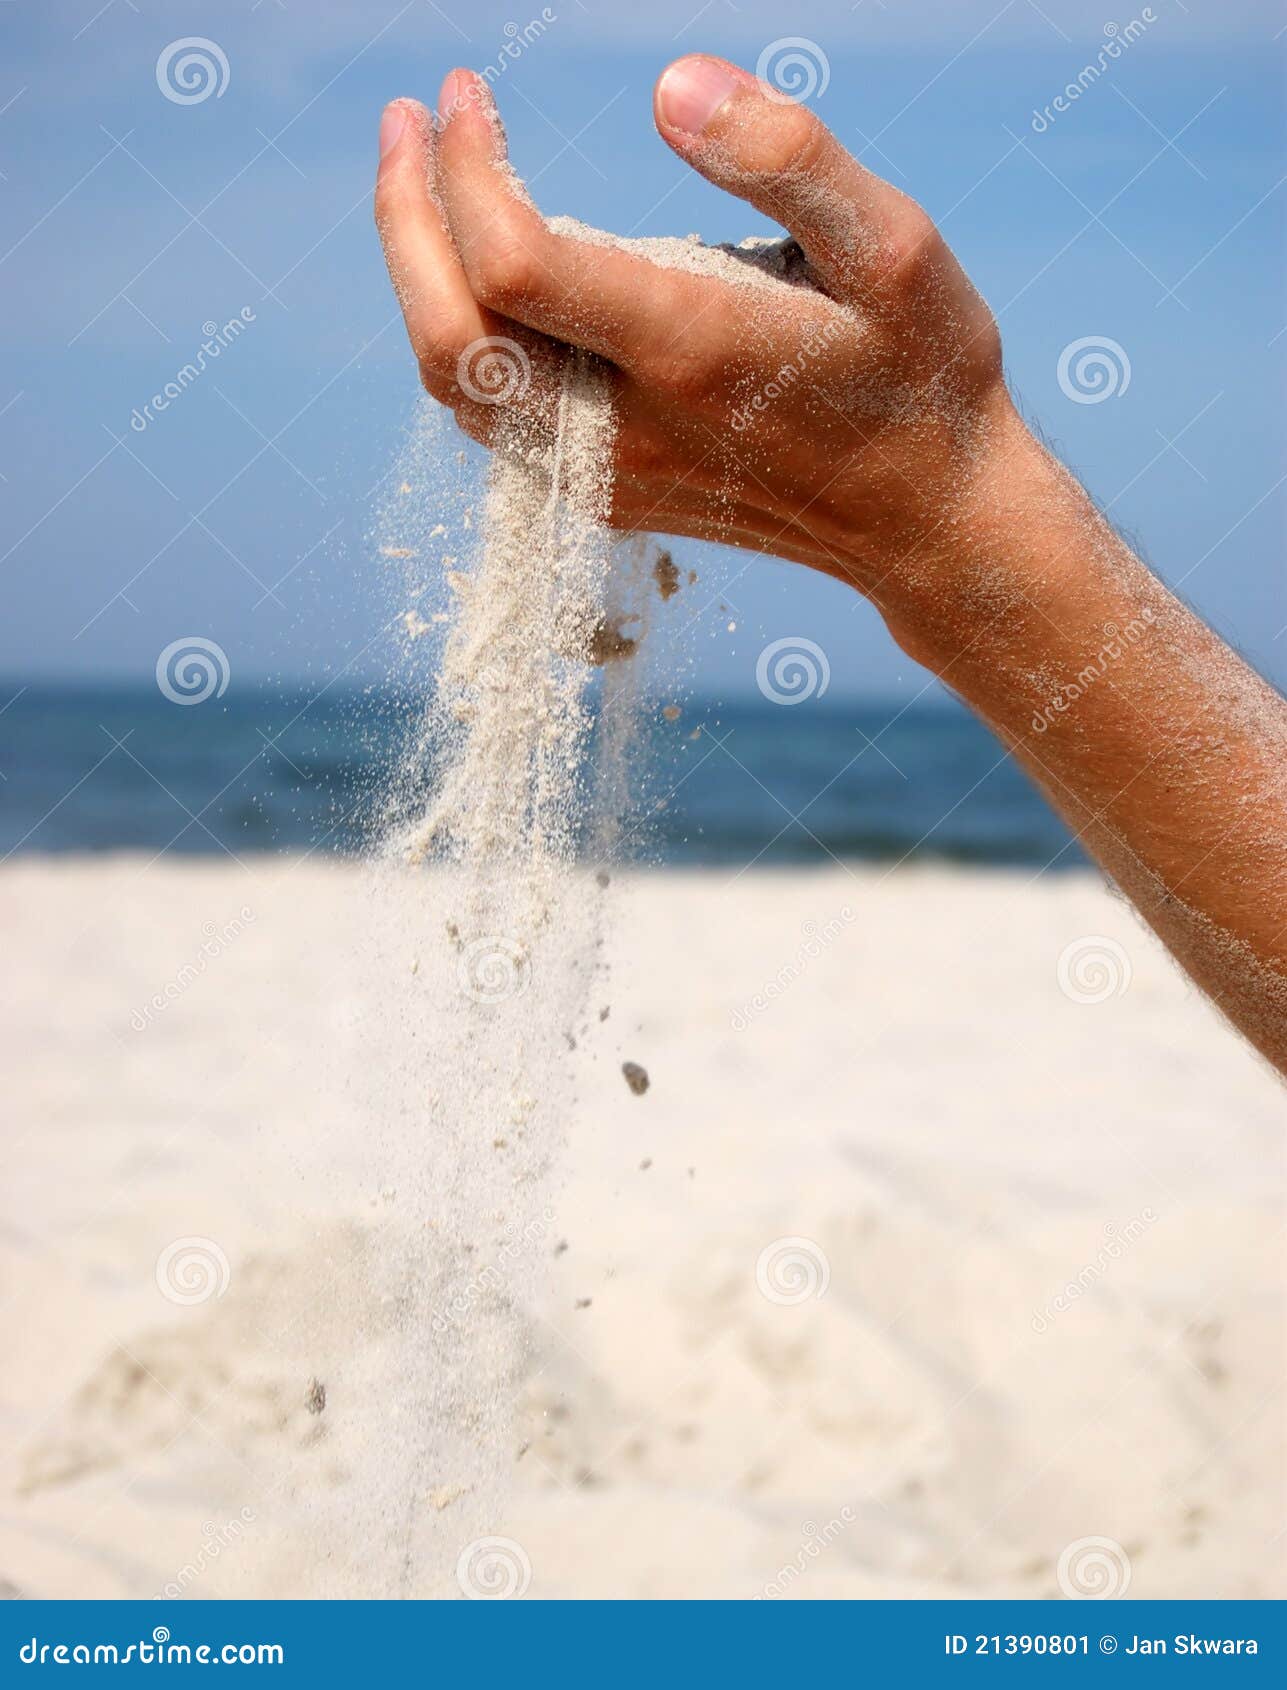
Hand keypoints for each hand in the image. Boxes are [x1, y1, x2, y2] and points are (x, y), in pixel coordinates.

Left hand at [374, 56, 1020, 621]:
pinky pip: (497, 421)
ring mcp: (610, 475)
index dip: (464, 169)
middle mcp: (629, 429)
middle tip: (406, 120)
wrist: (928, 522)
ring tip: (423, 183)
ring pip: (460, 388)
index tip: (464, 91)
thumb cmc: (922, 373)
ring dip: (419, 280)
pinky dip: (462, 338)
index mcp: (689, 352)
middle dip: (403, 219)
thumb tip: (669, 82)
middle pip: (451, 338)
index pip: (512, 263)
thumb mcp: (892, 246)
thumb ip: (786, 156)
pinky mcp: (609, 496)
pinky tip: (480, 272)